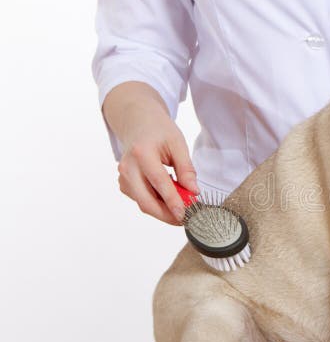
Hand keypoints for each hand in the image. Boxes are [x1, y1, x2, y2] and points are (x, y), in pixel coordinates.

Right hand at [103, 81, 198, 224]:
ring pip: (143, 203)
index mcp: (141, 153)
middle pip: (145, 201)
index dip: (172, 201)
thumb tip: (193, 192)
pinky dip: (156, 203)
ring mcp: (123, 177)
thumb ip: (186, 169)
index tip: (185, 214)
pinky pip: (141, 200)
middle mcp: (128, 167)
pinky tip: (169, 198)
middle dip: (166, 214)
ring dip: (163, 210)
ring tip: (182, 206)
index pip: (159, 182)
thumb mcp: (178, 144)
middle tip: (185, 219)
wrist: (138, 123)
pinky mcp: (124, 184)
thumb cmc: (159, 131)